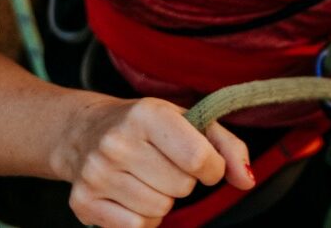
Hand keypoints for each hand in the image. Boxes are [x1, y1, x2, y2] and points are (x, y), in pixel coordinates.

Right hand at [56, 94, 253, 227]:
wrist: (86, 131)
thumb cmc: (148, 126)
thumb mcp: (188, 120)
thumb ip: (226, 146)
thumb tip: (247, 179)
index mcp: (148, 113)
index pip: (197, 157)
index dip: (212, 168)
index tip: (207, 164)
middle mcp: (118, 141)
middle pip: (180, 188)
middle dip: (183, 181)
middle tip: (165, 164)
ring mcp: (97, 173)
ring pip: (159, 210)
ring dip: (162, 200)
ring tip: (147, 177)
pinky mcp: (83, 203)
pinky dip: (142, 218)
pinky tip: (131, 194)